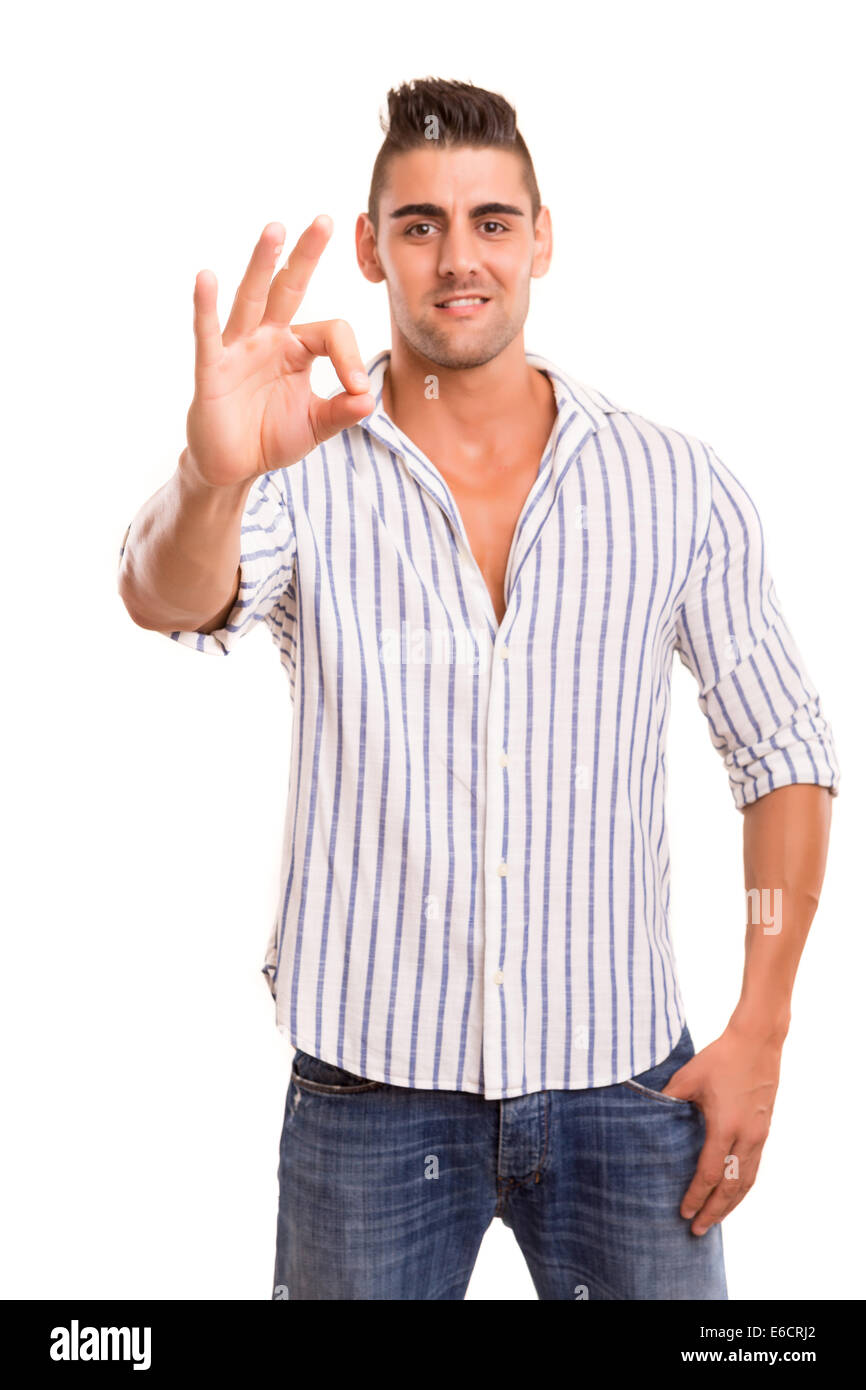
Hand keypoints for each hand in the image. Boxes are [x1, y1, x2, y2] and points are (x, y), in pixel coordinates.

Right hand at [184, 215, 374, 487]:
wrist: (233, 466)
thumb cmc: (270, 437)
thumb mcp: (315, 425)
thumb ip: (342, 411)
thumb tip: (370, 400)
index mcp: (296, 348)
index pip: (331, 332)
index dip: (349, 357)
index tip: (357, 389)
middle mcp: (268, 338)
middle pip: (289, 288)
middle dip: (305, 255)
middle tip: (324, 220)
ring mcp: (238, 349)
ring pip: (252, 298)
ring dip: (262, 264)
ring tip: (275, 230)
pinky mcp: (212, 368)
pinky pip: (208, 333)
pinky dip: (205, 307)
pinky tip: (205, 278)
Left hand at [660, 1023, 782, 1235]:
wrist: (757, 1043)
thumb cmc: (720, 1058)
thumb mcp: (688, 1076)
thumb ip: (668, 1099)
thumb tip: (645, 1113)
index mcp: (724, 1126)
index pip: (709, 1174)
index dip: (696, 1196)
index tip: (684, 1213)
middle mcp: (746, 1137)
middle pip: (731, 1187)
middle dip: (714, 1211)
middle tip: (698, 1231)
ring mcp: (759, 1135)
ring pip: (747, 1182)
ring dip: (731, 1205)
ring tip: (716, 1220)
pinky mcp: (765, 1130)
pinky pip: (755, 1168)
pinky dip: (743, 1187)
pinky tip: (734, 1195)